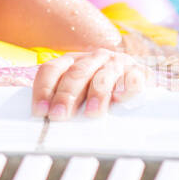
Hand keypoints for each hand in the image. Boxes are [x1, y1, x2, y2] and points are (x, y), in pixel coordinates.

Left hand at [32, 48, 154, 119]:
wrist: (136, 79)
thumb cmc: (100, 90)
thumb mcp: (79, 92)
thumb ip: (62, 102)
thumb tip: (43, 121)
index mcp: (72, 62)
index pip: (51, 70)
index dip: (43, 89)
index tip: (40, 111)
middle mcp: (92, 59)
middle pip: (75, 74)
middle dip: (66, 96)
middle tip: (59, 115)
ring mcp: (116, 63)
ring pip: (102, 76)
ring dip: (96, 95)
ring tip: (91, 113)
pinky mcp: (138, 72)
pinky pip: (132, 79)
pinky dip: (127, 89)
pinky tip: (121, 99)